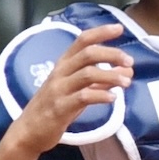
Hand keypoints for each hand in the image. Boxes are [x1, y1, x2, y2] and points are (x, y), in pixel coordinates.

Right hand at [13, 24, 131, 152]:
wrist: (28, 132)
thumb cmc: (55, 107)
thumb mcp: (78, 89)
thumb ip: (102, 79)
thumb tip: (128, 70)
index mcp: (64, 64)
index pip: (82, 41)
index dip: (100, 32)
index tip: (119, 28)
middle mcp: (60, 73)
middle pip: (87, 54)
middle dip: (111, 54)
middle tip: (130, 61)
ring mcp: (58, 90)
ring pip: (87, 74)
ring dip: (111, 76)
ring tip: (127, 82)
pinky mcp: (59, 108)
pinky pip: (82, 97)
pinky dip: (100, 95)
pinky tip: (113, 98)